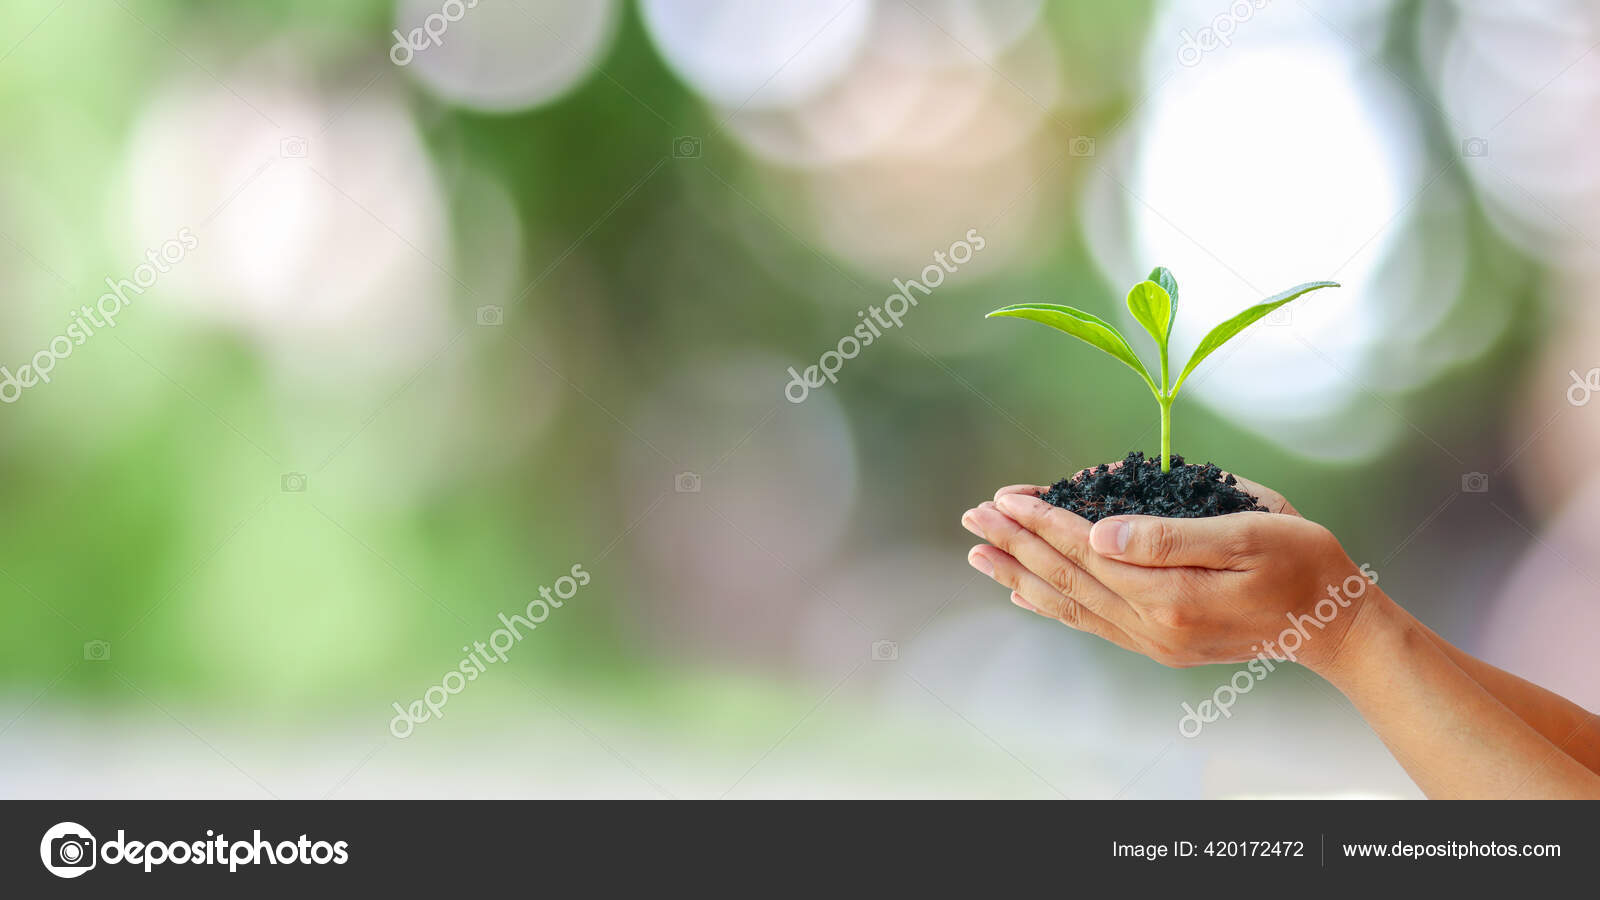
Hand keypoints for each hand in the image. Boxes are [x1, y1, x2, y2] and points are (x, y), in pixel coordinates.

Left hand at [960, 481, 1376, 672]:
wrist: (1333, 623)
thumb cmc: (1300, 561)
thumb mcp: (1245, 533)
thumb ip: (1168, 537)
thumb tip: (1099, 534)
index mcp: (1170, 596)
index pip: (1087, 551)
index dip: (1043, 521)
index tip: (1005, 497)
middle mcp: (1152, 626)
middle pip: (1067, 578)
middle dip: (1015, 544)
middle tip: (972, 515)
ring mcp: (1153, 641)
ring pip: (1069, 605)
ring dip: (1019, 574)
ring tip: (978, 552)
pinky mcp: (1158, 645)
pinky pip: (1089, 623)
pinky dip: (1050, 605)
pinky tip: (1021, 592)